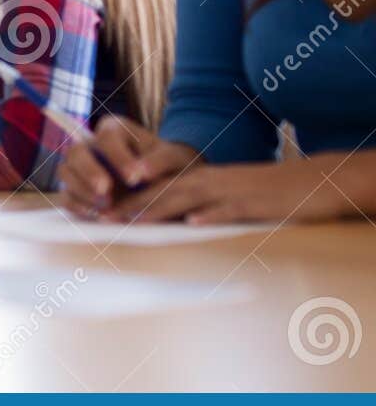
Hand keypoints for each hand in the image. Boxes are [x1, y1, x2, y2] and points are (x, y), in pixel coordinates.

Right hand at [57, 116, 197, 216]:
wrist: (167, 182)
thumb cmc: (170, 165)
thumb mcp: (174, 158)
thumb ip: (160, 161)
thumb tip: (142, 172)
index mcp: (114, 129)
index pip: (106, 138)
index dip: (117, 157)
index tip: (134, 179)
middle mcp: (92, 145)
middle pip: (76, 151)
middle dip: (89, 171)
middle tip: (105, 190)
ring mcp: (81, 167)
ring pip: (66, 171)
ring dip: (81, 189)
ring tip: (104, 205)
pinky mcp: (77, 188)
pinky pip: (66, 195)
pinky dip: (76, 205)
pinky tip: (95, 214)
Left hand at [104, 159, 345, 224]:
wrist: (307, 183)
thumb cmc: (262, 196)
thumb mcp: (223, 198)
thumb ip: (195, 207)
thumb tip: (170, 224)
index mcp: (198, 181)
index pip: (156, 191)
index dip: (127, 202)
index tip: (99, 214)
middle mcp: (207, 182)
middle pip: (162, 193)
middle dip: (131, 206)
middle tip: (101, 219)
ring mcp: (228, 191)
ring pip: (187, 198)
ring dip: (158, 209)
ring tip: (132, 221)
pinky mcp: (252, 203)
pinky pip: (228, 209)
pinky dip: (210, 215)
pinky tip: (192, 223)